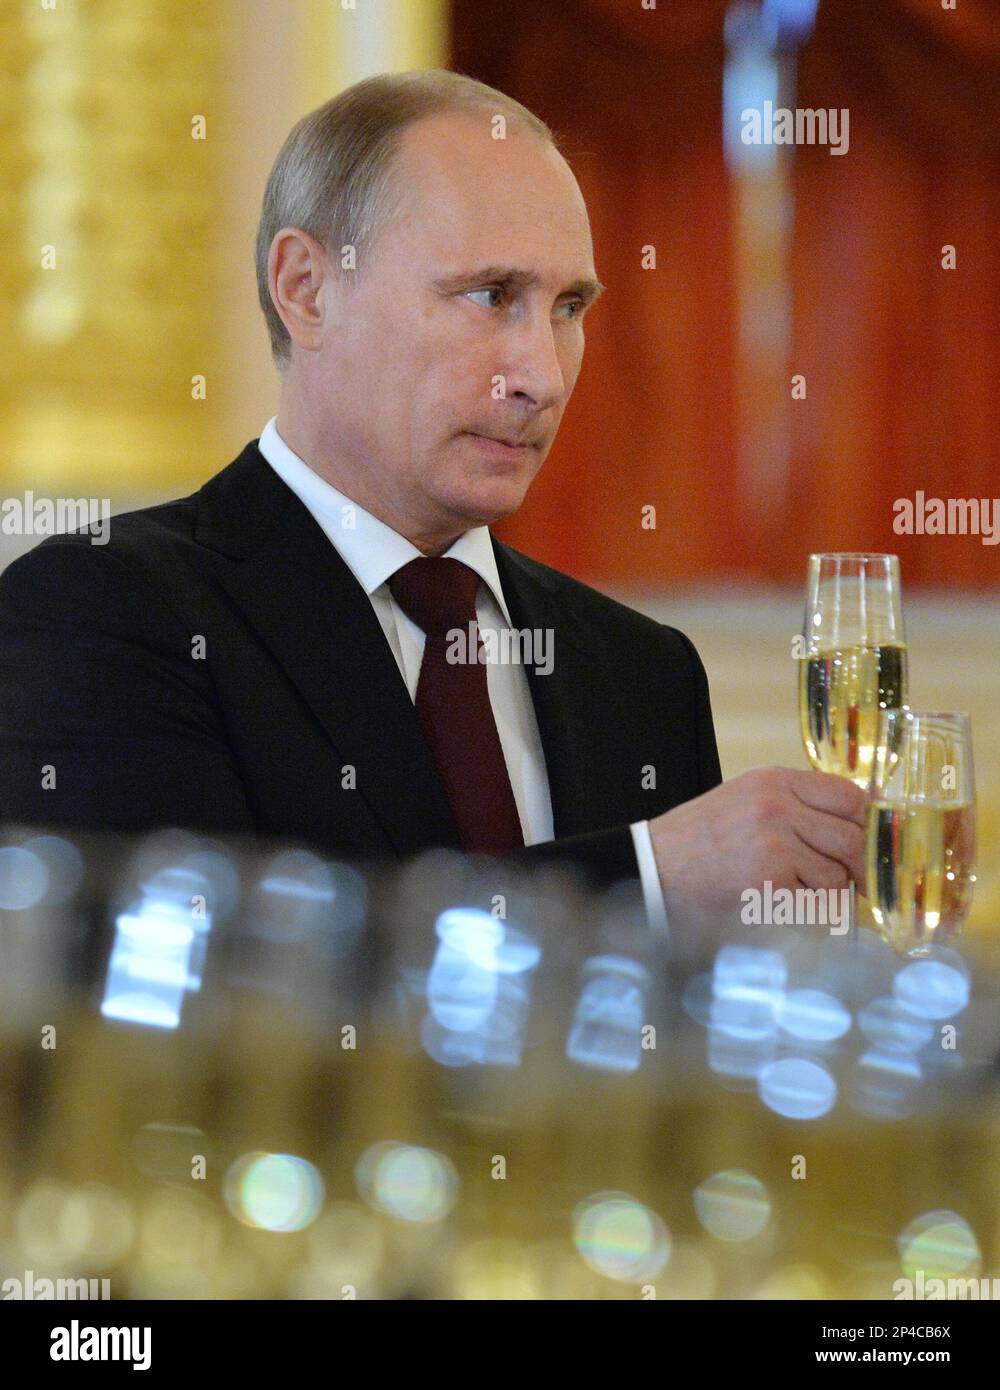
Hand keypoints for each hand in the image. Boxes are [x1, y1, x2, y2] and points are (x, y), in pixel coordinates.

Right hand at [648, 767, 866, 907]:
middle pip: (852, 838)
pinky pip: (817, 905)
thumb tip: (858, 823)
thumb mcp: (744, 802)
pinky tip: (786, 910)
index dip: (868, 824)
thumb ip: (795, 805)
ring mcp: (774, 845)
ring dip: (829, 896)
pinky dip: (811, 917)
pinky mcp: (768, 883)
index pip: (849, 796)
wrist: (651, 870)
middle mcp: (777, 806)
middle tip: (852, 885)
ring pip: (839, 877)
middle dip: (859, 869)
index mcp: (773, 781)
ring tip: (799, 896)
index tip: (870, 844)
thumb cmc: (698, 842)